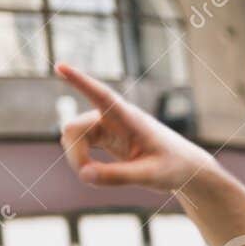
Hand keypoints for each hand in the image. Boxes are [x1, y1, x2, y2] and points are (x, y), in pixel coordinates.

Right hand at [56, 63, 218, 193]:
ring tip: (98, 178)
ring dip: (77, 158)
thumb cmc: (174, 168)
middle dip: (75, 153)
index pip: (102, 96)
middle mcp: (114, 117)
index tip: (60, 67)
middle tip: (89, 177)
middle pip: (74, 128)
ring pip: (72, 136)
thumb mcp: (150, 176)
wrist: (185, 168)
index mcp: (130, 119)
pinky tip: (95, 173)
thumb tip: (84, 174)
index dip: (81, 83)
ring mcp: (107, 125)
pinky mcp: (104, 136)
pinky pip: (78, 144)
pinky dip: (81, 161)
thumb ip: (118, 176)